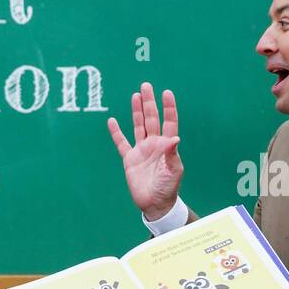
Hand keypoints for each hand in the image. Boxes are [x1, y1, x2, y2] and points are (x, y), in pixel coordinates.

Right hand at [106, 83, 183, 220]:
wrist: (154, 203)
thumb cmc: (168, 188)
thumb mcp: (173, 171)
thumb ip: (172, 154)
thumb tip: (175, 138)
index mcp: (166, 145)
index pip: (168, 122)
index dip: (168, 108)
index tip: (166, 93)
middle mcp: (154, 144)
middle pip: (151, 119)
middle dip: (149, 102)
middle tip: (146, 86)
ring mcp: (141, 150)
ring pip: (138, 126)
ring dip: (137, 111)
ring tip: (135, 96)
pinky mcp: (129, 159)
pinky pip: (121, 143)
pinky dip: (116, 133)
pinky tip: (113, 121)